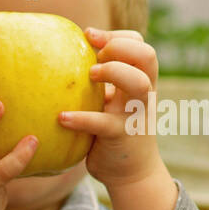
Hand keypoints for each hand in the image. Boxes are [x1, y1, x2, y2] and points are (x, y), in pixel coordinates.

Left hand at [59, 28, 164, 187]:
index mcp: (140, 82)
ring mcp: (135, 114)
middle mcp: (143, 95)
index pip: (141, 46)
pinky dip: (82, 119)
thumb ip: (100, 85)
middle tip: (93, 57)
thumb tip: (62, 60)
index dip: (119, 36)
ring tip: (88, 76)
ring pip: (138, 83)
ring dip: (113, 72)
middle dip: (119, 47)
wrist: (132, 174)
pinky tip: (62, 117)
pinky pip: (104, 123)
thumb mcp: (111, 103)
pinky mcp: (122, 136)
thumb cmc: (114, 132)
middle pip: (146, 56)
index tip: (89, 36)